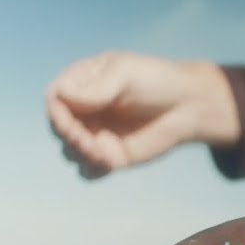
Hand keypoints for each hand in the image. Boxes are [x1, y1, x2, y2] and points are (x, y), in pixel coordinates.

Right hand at [47, 51, 238, 178]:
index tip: (69, 122)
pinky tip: (108, 164)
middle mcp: (85, 111)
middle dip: (68, 136)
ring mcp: (96, 135)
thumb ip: (96, 87)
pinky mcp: (110, 156)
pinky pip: (90, 171)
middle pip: (59, 128)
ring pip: (71, 152)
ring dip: (79, 154)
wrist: (189, 105)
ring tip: (99, 151)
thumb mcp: (126, 74)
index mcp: (83, 84)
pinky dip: (93, 170)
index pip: (56, 98)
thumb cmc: (158, 81)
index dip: (57, 112)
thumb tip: (62, 96)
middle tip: (85, 139)